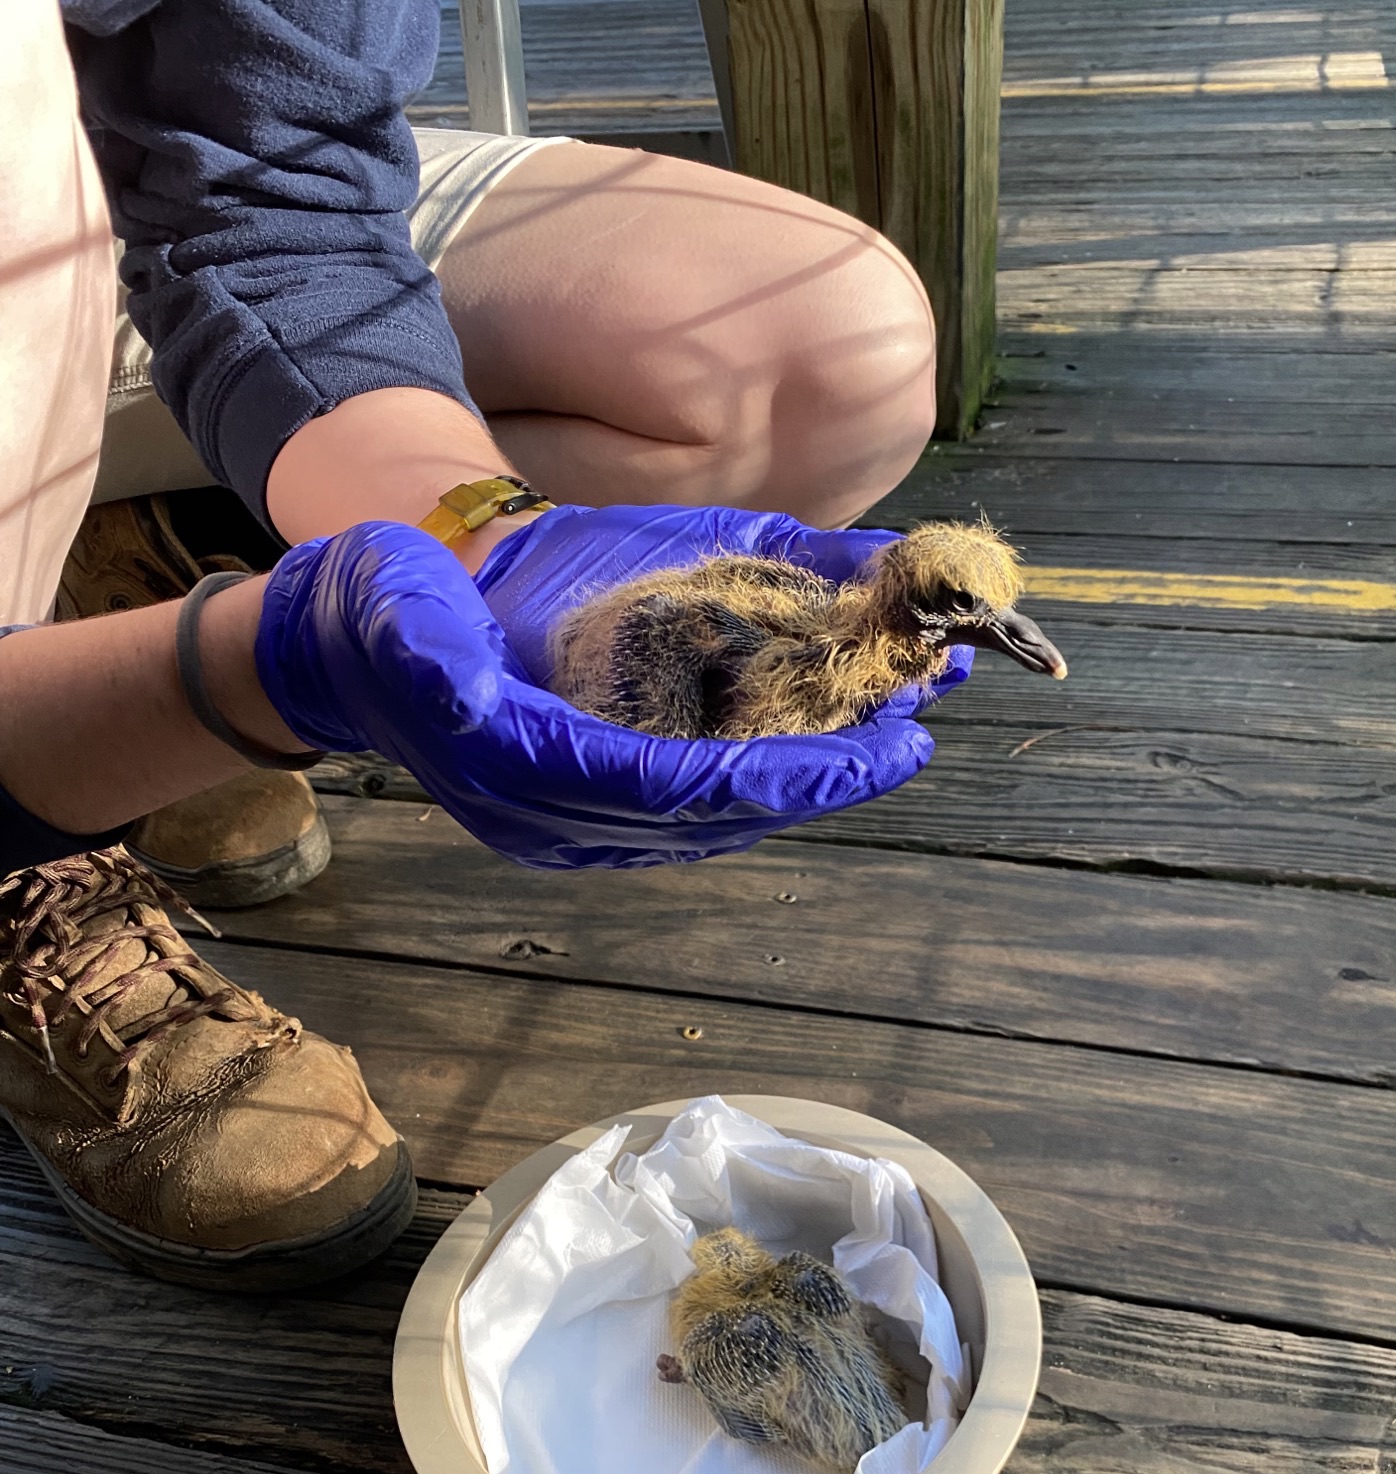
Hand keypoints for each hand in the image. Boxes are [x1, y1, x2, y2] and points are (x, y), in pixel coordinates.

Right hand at [254, 516, 940, 868]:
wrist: (353, 639)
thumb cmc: (383, 608)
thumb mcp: (390, 610)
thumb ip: (426, 650)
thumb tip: (463, 681)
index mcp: (525, 774)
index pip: (681, 792)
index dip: (787, 777)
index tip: (880, 750)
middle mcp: (566, 819)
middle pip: (724, 813)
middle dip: (825, 778)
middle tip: (918, 735)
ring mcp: (587, 817)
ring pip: (727, 809)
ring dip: (816, 773)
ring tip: (901, 720)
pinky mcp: (605, 795)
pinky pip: (712, 789)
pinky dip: (780, 760)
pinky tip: (838, 722)